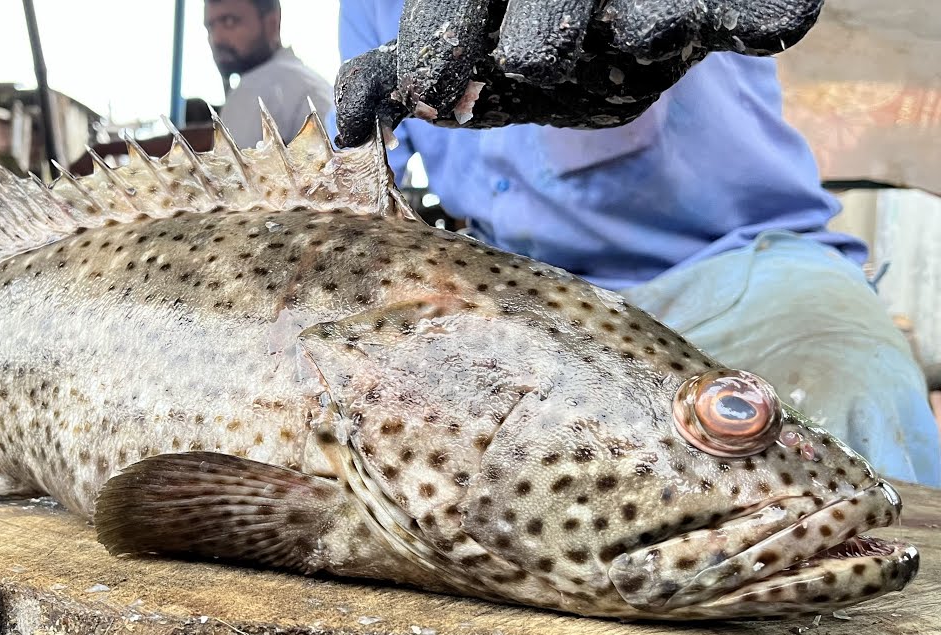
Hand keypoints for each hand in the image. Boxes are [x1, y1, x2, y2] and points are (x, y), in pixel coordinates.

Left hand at [333, 0, 823, 146]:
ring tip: (649, 32)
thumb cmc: (520, 53)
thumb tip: (350, 128)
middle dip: (540, 38)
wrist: (616, 40)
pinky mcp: (718, 7)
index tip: (429, 96)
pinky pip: (743, 8)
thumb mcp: (459, 69)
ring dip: (645, 21)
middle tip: (533, 65)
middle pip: (553, 13)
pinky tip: (779, 20)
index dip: (442, 44)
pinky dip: (760, 12)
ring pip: (650, 7)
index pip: (461, 5)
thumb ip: (395, 78)